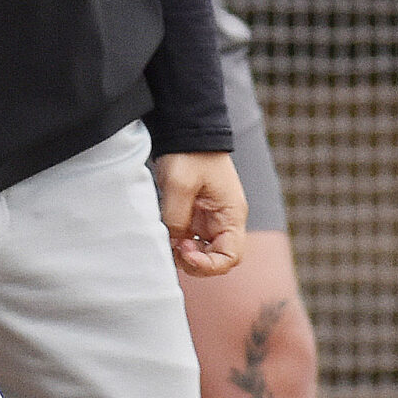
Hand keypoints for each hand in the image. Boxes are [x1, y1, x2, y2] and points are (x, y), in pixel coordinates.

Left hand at [153, 150, 245, 277]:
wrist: (186, 132)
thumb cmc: (190, 154)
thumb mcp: (180, 184)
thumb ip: (177, 217)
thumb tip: (174, 242)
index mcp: (231, 214)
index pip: (231, 256)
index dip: (209, 264)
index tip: (186, 252)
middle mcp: (224, 221)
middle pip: (217, 258)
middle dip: (196, 262)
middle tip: (175, 248)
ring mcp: (209, 219)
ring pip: (202, 251)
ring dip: (185, 254)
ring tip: (168, 241)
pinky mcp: (194, 215)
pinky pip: (189, 239)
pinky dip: (178, 243)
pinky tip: (166, 236)